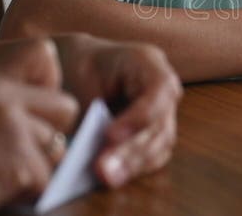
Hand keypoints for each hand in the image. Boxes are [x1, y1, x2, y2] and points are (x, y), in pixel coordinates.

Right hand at [0, 39, 78, 215]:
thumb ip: (8, 105)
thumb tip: (52, 120)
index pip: (43, 54)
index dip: (49, 84)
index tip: (36, 108)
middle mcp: (5, 99)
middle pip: (67, 107)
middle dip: (53, 132)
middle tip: (23, 153)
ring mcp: (14, 128)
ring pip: (58, 148)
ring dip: (38, 167)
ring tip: (0, 174)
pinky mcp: (20, 161)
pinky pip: (46, 179)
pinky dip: (28, 191)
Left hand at [51, 34, 181, 187]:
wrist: (79, 69)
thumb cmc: (77, 66)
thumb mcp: (79, 74)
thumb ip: (86, 105)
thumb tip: (84, 143)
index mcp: (148, 62)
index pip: (159, 90)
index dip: (138, 117)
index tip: (109, 135)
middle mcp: (164, 89)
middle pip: (161, 125)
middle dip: (132, 151)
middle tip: (104, 170)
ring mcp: (164, 112)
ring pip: (161, 145)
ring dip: (133, 165)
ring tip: (107, 178)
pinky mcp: (156, 134)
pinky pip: (153, 156)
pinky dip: (133, 168)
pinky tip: (113, 177)